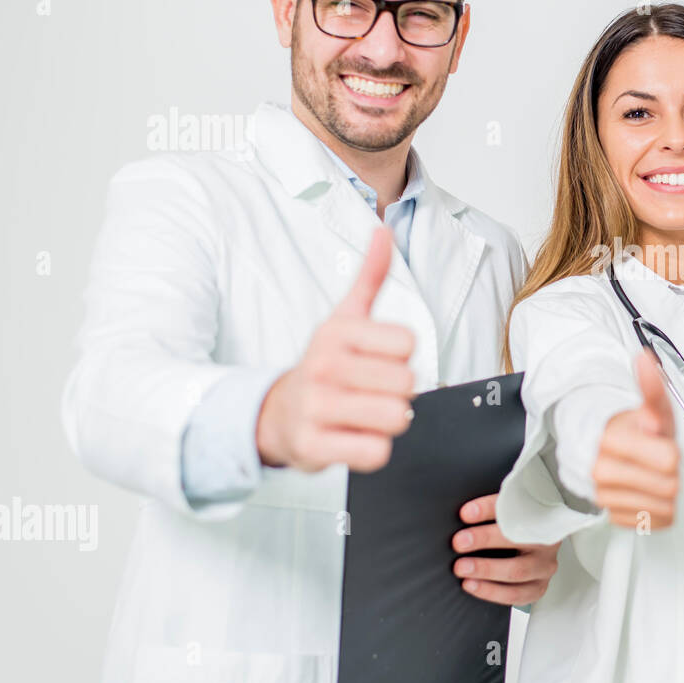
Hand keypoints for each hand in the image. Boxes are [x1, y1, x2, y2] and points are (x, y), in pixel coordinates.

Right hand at [255, 225, 416, 471]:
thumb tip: (384, 230)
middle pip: (407, 382)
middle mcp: (323, 367)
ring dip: (389, 421)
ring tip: (365, 413)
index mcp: (336, 332)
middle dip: (399, 391)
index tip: (378, 358)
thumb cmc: (325, 364)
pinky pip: (376, 452)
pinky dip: (373, 449)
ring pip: (396, 417)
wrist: (276, 414)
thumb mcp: (345, 317)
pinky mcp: (314, 446)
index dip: (401, 355)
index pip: (407, 342)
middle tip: (372, 391)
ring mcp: (316, 408)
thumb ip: (370, 276)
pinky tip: (354, 437)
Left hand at [451, 493, 558, 605]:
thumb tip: (464, 514)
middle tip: (459, 542)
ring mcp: (544, 567)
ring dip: (485, 570)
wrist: (534, 545)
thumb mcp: (509, 513)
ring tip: (462, 568)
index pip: (515, 508)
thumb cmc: (518, 527)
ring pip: (517, 571)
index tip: (466, 513)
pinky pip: (515, 595)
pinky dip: (491, 592)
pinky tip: (472, 585)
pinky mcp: (538, 587)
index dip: (488, 509)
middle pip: (517, 539)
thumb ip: (491, 511)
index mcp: (541, 516)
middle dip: (485, 540)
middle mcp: (546, 541)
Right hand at [592, 351, 680, 529]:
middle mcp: (601, 471)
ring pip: (665, 506)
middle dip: (670, 472)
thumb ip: (652, 389)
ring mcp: (605, 498)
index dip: (671, 450)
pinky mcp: (614, 518)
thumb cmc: (633, 429)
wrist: (602, 448)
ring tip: (651, 474)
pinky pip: (657, 521)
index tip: (658, 441)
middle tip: (657, 460)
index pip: (670, 460)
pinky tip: (648, 491)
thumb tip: (645, 360)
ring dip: (665, 491)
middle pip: (670, 487)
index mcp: (611, 440)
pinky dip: (658, 509)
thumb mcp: (650, 408)